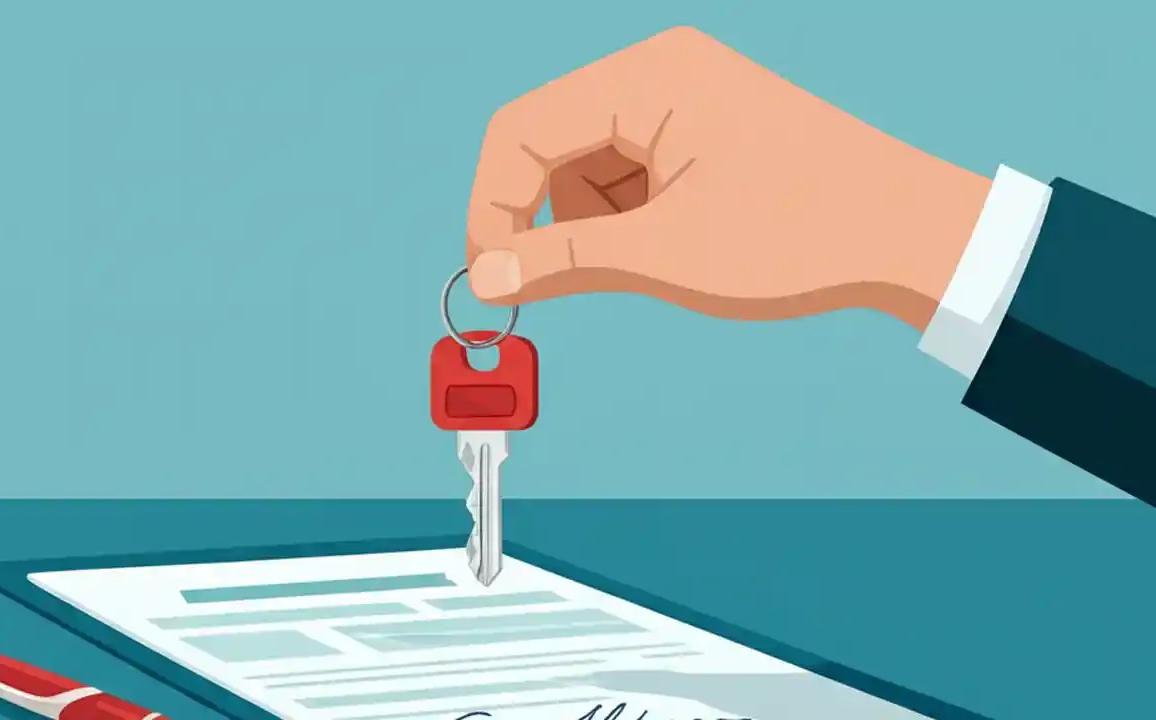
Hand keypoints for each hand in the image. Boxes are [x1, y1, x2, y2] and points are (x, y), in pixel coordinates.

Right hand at [465, 26, 992, 329]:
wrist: (911, 235)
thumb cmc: (805, 232)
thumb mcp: (668, 254)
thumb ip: (563, 261)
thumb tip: (486, 278)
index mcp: (648, 76)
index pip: (519, 129)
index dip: (491, 205)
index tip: (489, 276)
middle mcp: (658, 71)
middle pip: (547, 143)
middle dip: (542, 218)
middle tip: (544, 288)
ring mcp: (680, 97)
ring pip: (584, 164)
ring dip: (588, 225)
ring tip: (648, 263)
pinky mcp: (697, 129)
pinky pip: (625, 171)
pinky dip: (624, 219)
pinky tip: (665, 249)